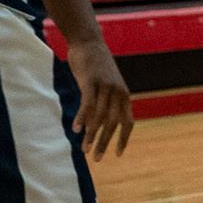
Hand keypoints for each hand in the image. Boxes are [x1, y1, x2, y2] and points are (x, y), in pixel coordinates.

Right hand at [66, 39, 133, 159]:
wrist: (89, 43)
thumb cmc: (96, 67)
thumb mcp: (106, 86)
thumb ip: (106, 103)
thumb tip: (97, 125)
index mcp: (124, 95)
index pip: (127, 122)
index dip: (123, 139)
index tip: (117, 155)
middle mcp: (118, 92)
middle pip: (113, 123)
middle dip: (104, 142)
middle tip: (96, 158)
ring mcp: (105, 86)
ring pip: (99, 116)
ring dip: (91, 135)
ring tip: (84, 149)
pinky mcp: (91, 82)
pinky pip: (87, 104)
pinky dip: (82, 118)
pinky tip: (75, 130)